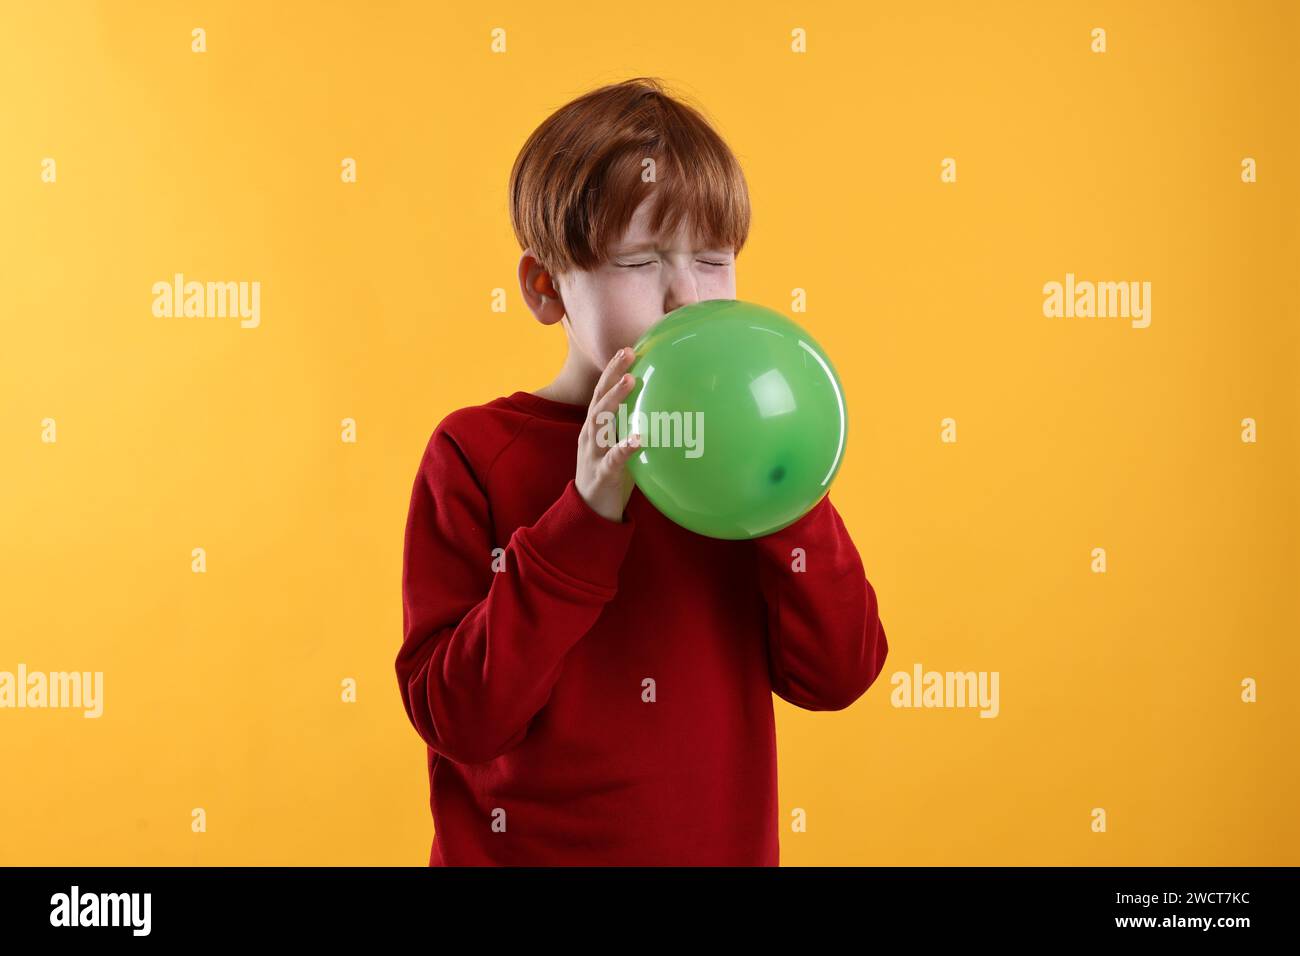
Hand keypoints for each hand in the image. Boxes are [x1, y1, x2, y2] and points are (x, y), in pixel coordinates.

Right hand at [575, 346, 640, 522]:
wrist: (591, 511)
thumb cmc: (609, 474)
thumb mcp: (617, 445)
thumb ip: (631, 426)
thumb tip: (661, 408)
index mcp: (595, 427)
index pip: (601, 392)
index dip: (612, 370)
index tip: (627, 349)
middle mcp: (591, 435)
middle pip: (599, 398)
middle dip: (612, 374)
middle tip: (628, 353)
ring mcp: (594, 453)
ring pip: (602, 421)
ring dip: (616, 399)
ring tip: (632, 381)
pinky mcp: (602, 474)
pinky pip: (614, 459)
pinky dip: (625, 447)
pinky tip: (639, 438)